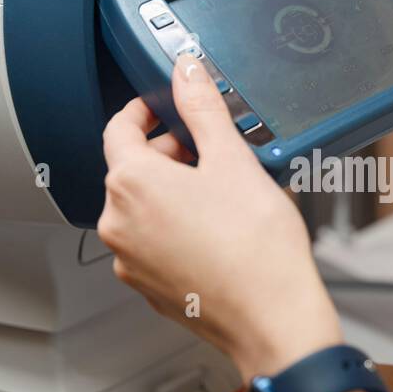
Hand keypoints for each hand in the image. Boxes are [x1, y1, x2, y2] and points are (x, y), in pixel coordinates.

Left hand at [98, 56, 342, 380]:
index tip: (163, 106)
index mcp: (131, 184)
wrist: (273, 319)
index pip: (119, 128)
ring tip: (222, 196)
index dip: (144, 110)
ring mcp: (130, 260)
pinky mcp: (148, 287)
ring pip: (143, 209)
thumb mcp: (233, 161)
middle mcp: (119, 223)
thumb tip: (187, 72)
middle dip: (169, 154)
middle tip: (211, 153)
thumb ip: (203, 109)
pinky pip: (154, 244)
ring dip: (173, 193)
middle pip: (131, 169)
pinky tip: (218, 232)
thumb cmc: (256, 251)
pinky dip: (177, 229)